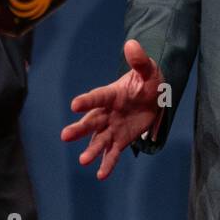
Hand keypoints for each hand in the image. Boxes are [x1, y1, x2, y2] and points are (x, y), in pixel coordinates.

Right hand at [61, 39, 164, 178]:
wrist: (155, 96)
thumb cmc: (148, 80)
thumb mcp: (148, 69)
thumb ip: (139, 60)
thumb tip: (132, 44)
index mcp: (111, 94)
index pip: (97, 97)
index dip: (87, 101)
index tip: (74, 105)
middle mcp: (107, 112)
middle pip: (91, 121)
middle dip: (79, 129)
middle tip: (65, 136)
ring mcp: (112, 128)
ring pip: (98, 140)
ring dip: (91, 150)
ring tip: (83, 161)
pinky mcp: (120, 140)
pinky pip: (112, 153)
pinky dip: (107, 164)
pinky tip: (100, 175)